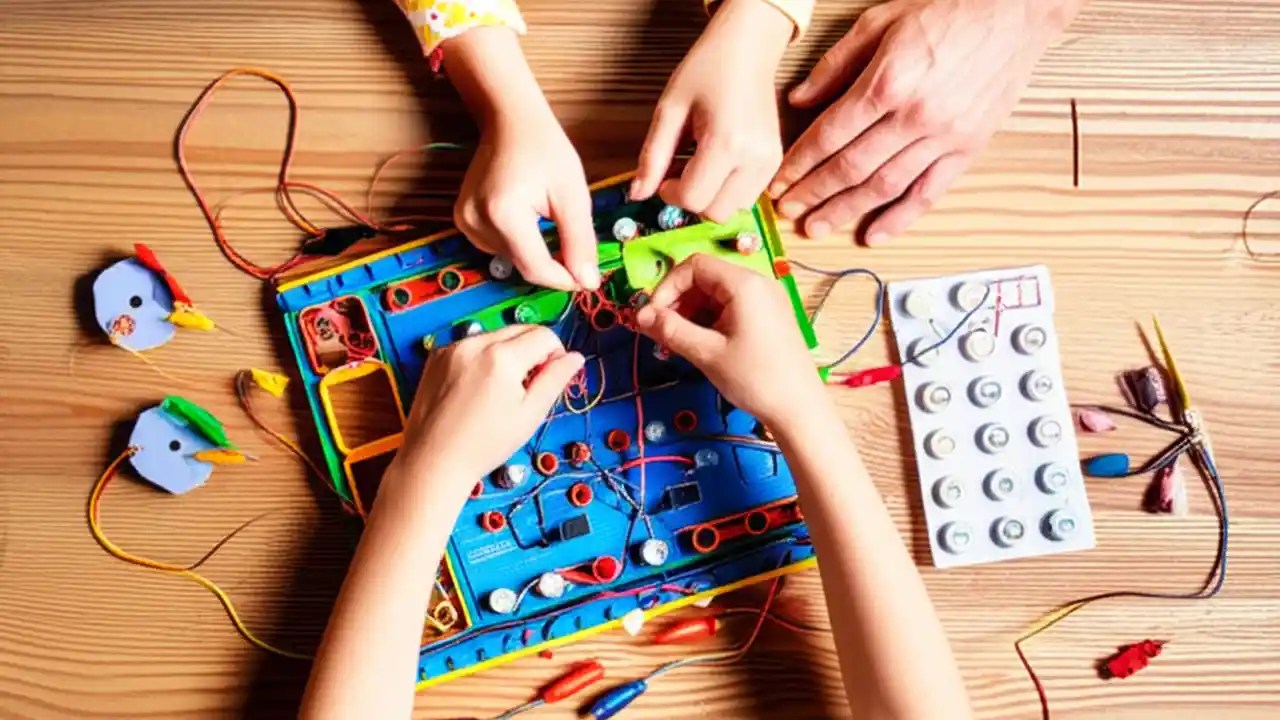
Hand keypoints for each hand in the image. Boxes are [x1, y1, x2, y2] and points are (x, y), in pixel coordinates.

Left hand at [395, 325, 583, 486]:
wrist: (433, 461)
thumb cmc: (485, 444)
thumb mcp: (529, 414)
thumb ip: (555, 380)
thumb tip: (575, 357)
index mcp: (502, 357)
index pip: (544, 336)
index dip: (556, 355)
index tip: (549, 379)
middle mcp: (475, 343)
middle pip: (520, 330)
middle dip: (532, 351)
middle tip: (527, 387)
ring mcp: (452, 348)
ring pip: (495, 336)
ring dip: (507, 353)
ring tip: (499, 391)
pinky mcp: (436, 356)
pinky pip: (470, 345)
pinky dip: (481, 358)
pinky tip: (476, 389)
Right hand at [445, 27, 598, 289]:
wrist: (510, 120)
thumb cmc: (545, 149)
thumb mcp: (572, 194)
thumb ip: (580, 241)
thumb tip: (588, 283)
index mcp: (504, 214)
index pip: (536, 268)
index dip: (564, 279)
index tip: (587, 278)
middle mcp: (476, 221)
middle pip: (523, 265)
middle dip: (552, 263)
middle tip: (574, 246)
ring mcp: (465, 221)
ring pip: (512, 259)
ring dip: (536, 252)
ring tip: (547, 220)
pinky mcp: (463, 220)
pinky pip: (498, 247)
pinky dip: (519, 243)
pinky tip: (527, 219)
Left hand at [630, 0, 791, 222]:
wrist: (747, 50)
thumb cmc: (706, 71)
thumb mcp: (669, 110)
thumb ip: (652, 157)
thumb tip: (636, 194)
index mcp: (727, 143)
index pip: (693, 199)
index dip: (670, 194)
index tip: (664, 177)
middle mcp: (754, 158)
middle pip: (715, 212)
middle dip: (692, 199)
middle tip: (681, 172)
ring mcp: (770, 162)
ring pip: (733, 209)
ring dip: (711, 197)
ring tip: (702, 164)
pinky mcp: (775, 162)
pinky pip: (747, 197)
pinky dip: (728, 190)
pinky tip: (718, 164)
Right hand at [634, 253, 819, 425]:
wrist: (799, 409)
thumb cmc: (755, 378)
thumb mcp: (707, 353)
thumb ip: (671, 330)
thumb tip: (640, 316)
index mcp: (745, 284)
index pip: (694, 265)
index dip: (668, 287)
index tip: (653, 316)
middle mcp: (757, 284)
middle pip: (705, 278)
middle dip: (678, 302)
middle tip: (661, 333)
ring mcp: (765, 301)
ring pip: (715, 295)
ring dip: (691, 314)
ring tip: (677, 343)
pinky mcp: (768, 317)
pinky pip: (730, 308)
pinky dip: (709, 321)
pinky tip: (699, 345)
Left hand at [770, 0, 1081, 243]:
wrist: (1016, 10)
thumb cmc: (948, 9)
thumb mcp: (880, 21)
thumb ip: (835, 64)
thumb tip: (798, 99)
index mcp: (887, 83)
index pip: (829, 136)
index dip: (798, 164)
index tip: (779, 181)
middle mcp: (914, 116)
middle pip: (851, 167)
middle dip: (813, 194)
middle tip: (788, 211)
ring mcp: (944, 136)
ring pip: (885, 186)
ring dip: (846, 211)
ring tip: (818, 227)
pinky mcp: (968, 148)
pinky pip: (929, 192)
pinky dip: (901, 218)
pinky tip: (875, 234)